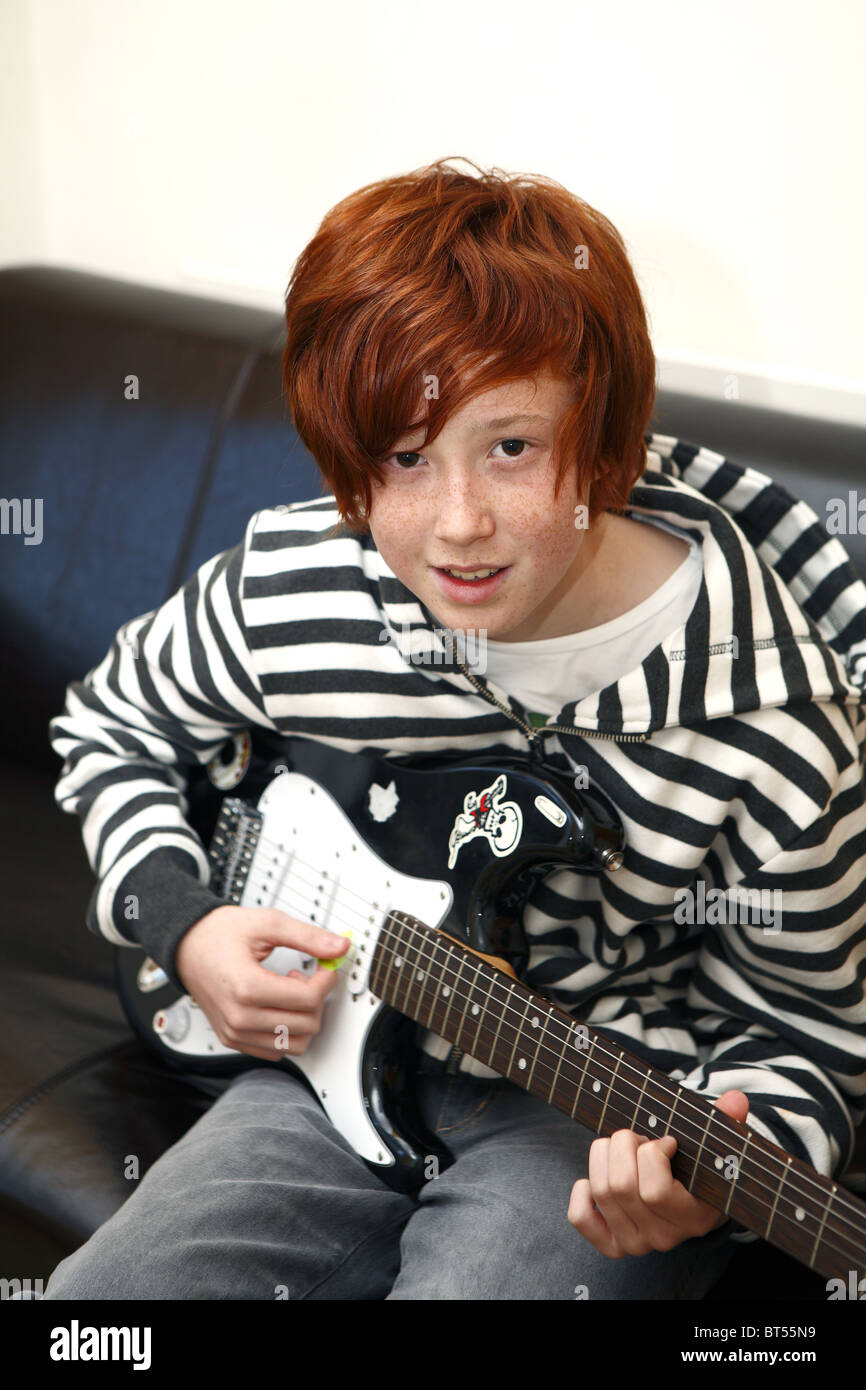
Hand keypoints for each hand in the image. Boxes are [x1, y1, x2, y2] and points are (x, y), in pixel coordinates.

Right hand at [175, 905, 349, 1061]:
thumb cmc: (219, 933)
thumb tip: (338, 947)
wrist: (187, 945)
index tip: (325, 966)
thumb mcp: (267, 924)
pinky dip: (287, 1030)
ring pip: (295, 1044)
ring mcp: (235, 1033)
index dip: (326, 980)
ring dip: (302, 1018)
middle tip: (305, 975)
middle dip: (316, 998)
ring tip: (289, 991)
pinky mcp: (233, 1039)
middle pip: (306, 1025)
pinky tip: (277, 1004)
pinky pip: (276, 1050)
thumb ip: (307, 937)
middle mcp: (239, 1018)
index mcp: (247, 988)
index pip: (308, 1000)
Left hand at [567, 1090, 749, 1256]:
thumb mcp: (715, 1150)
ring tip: (623, 1150)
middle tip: (638, 1139)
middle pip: (621, 1186)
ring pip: (601, 1191)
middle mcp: (664, 1237)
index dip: (652, 1154)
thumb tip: (737, 1100)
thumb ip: (727, 1122)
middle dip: (624, 1146)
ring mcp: (636, 1244)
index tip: (665, 1141)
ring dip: (604, 1156)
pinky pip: (581, 1217)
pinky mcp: (612, 1244)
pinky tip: (597, 1176)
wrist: (691, 1205)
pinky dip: (581, 1191)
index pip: (655, 1191)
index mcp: (694, 1218)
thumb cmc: (699, 1171)